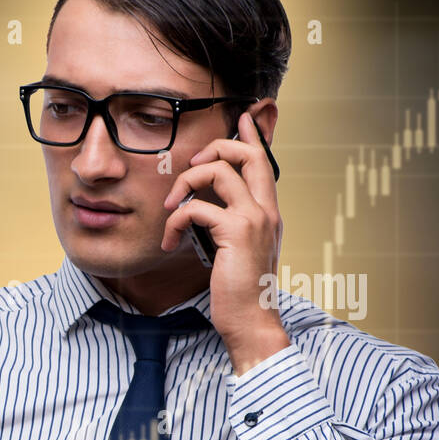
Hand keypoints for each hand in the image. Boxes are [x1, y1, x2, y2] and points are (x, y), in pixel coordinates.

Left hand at [160, 112, 290, 374]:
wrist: (252, 322)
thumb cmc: (240, 293)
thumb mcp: (238, 253)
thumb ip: (229, 227)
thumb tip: (204, 212)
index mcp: (268, 213)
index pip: (263, 163)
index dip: (251, 137)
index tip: (243, 117)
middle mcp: (266, 210)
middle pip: (246, 154)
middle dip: (215, 148)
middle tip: (191, 166)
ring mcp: (254, 218)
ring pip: (218, 172)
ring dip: (184, 185)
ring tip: (169, 210)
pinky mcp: (236, 232)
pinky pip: (196, 208)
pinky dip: (175, 222)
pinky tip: (170, 243)